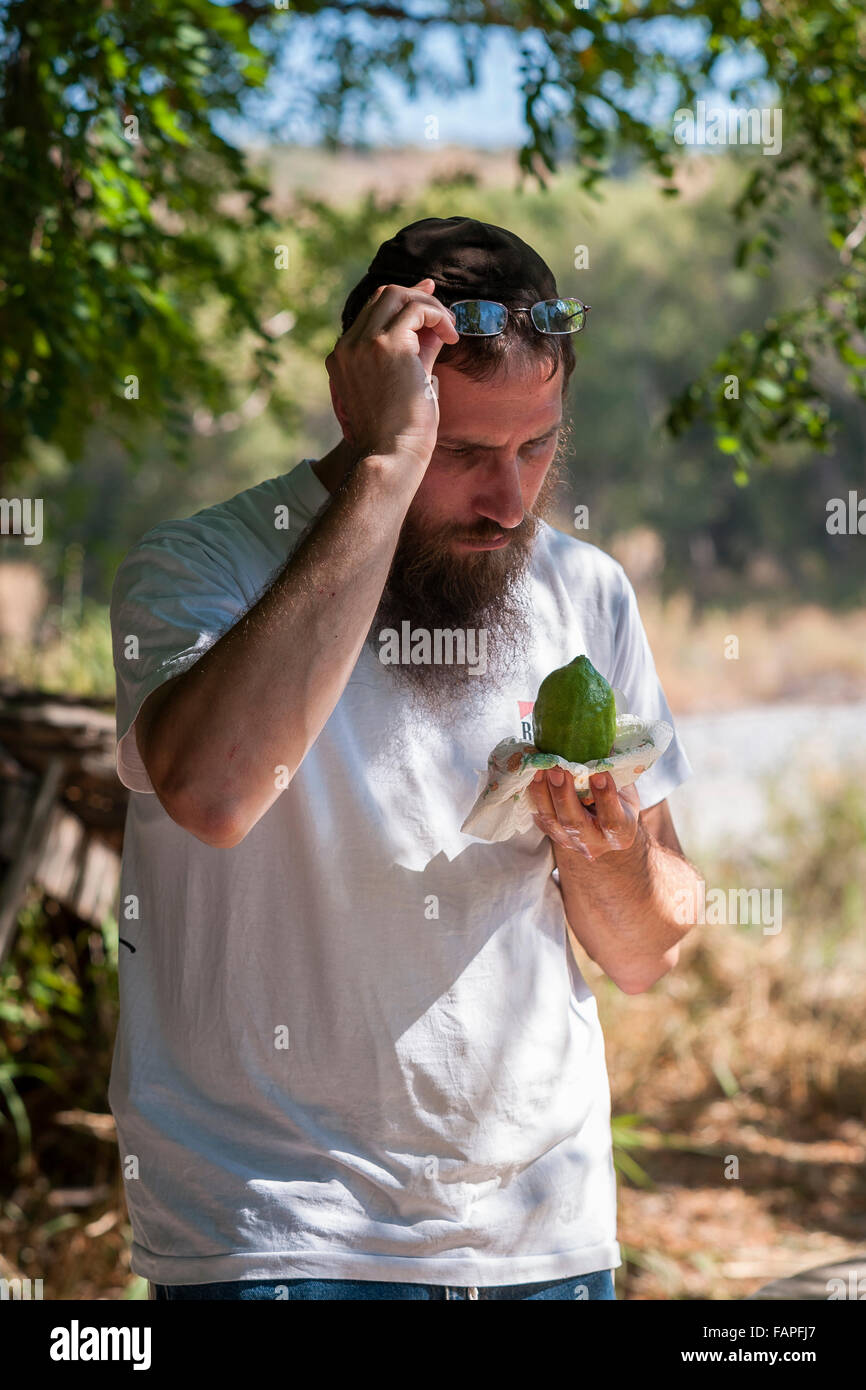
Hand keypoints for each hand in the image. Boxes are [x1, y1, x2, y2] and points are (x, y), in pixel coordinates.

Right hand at [325, 277, 459, 470]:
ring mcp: (362, 344)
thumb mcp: (407, 382)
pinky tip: (451, 338)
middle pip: (383, 296)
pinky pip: (416, 309)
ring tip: (450, 330)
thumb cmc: (400, 431)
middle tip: (445, 316)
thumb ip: (417, 351)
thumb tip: (436, 327)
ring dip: (430, 307)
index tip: (429, 296)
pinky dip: (438, 316)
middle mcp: (347, 346)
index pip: (372, 311)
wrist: (392, 454)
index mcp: (344, 357)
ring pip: (397, 295)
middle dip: (419, 297)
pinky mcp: (384, 345)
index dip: (403, 300)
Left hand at [528, 768, 641, 861]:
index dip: (605, 797)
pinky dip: (533, 795)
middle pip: (574, 823)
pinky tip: (530, 775)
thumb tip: (603, 741)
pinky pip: (538, 816)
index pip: (612, 820)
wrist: (607, 828)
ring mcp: (570, 842)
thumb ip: (616, 774)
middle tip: (558, 769)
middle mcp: (594, 843)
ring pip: (551, 821)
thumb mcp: (626, 791)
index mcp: (620, 834)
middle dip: (564, 795)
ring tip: (540, 768)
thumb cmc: (620, 803)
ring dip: (543, 792)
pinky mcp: (552, 834)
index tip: (598, 773)